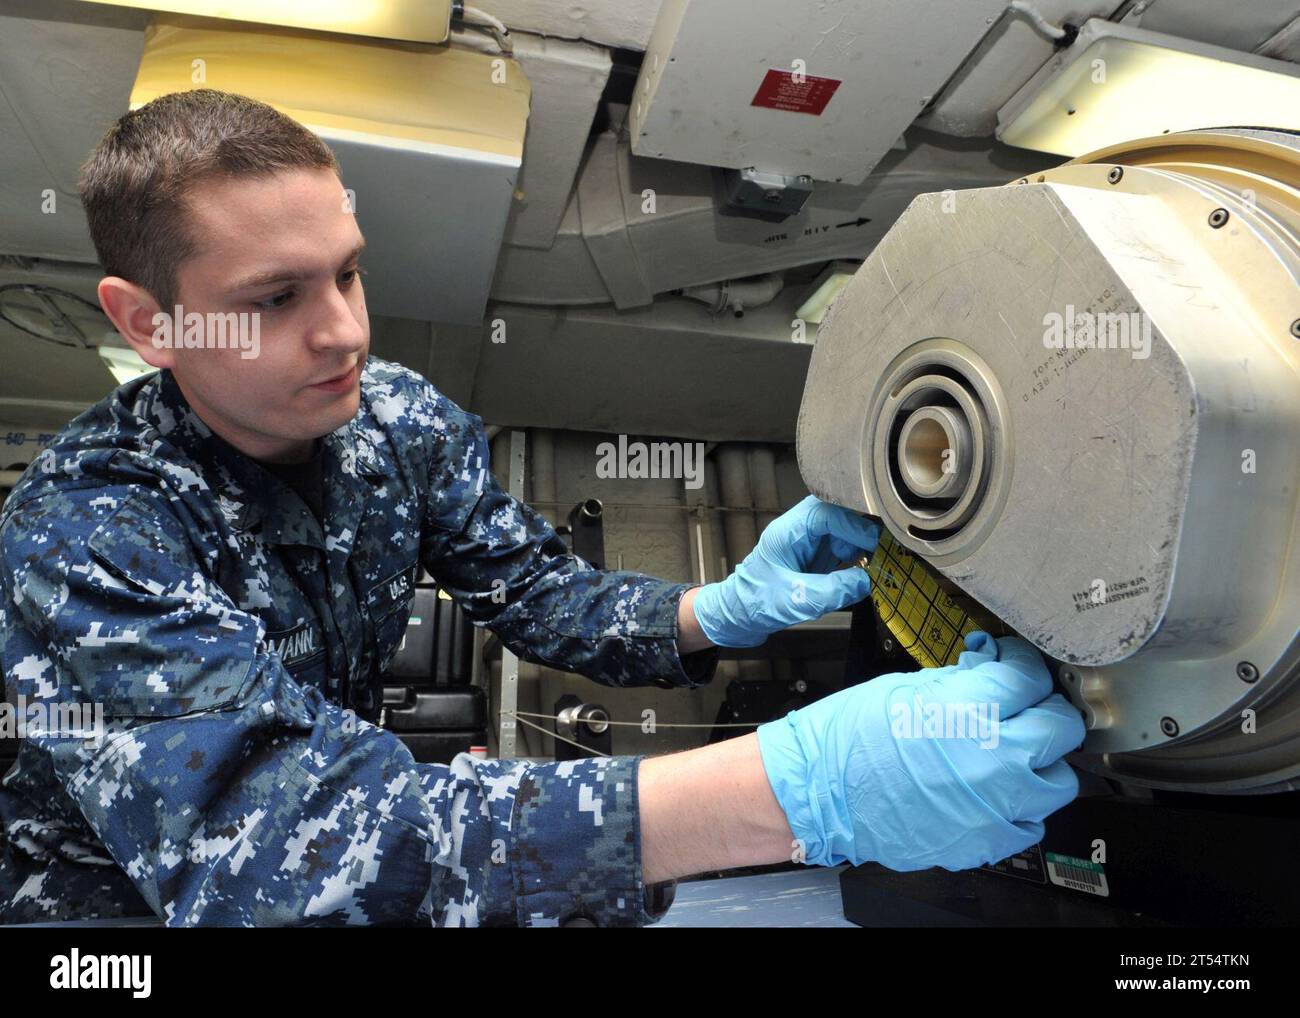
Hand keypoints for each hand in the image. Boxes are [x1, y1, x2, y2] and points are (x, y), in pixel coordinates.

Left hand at [692, 495, 878, 647]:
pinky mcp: (816, 557)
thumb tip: (867, 581)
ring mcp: (808, 543)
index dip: (854, 525)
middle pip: (840, 516)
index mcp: (787, 532)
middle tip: (884, 551)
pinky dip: (858, 558)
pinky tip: (867, 571)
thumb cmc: (755, 604)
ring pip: (845, 532)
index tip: (874, 542)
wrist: (739, 616)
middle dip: (863, 532)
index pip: (827, 513)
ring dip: (863, 546)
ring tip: (880, 563)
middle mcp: (799, 531)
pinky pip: (843, 549)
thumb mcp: (797, 600)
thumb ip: (833, 590)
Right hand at [756, 632, 1084, 870]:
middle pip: (1062, 728)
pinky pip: (1029, 825)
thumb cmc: (847, 739)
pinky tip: (994, 794)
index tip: (1012, 666)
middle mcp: (994, 758)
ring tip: (1013, 754)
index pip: (1030, 678)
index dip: (1021, 665)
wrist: (816, 792)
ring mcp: (994, 806)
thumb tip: (989, 667)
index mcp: (970, 710)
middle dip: (1042, 710)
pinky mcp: (984, 842)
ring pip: (1058, 781)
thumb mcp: (905, 686)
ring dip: (1040, 762)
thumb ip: (960, 679)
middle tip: (1022, 706)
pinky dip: (1019, 808)